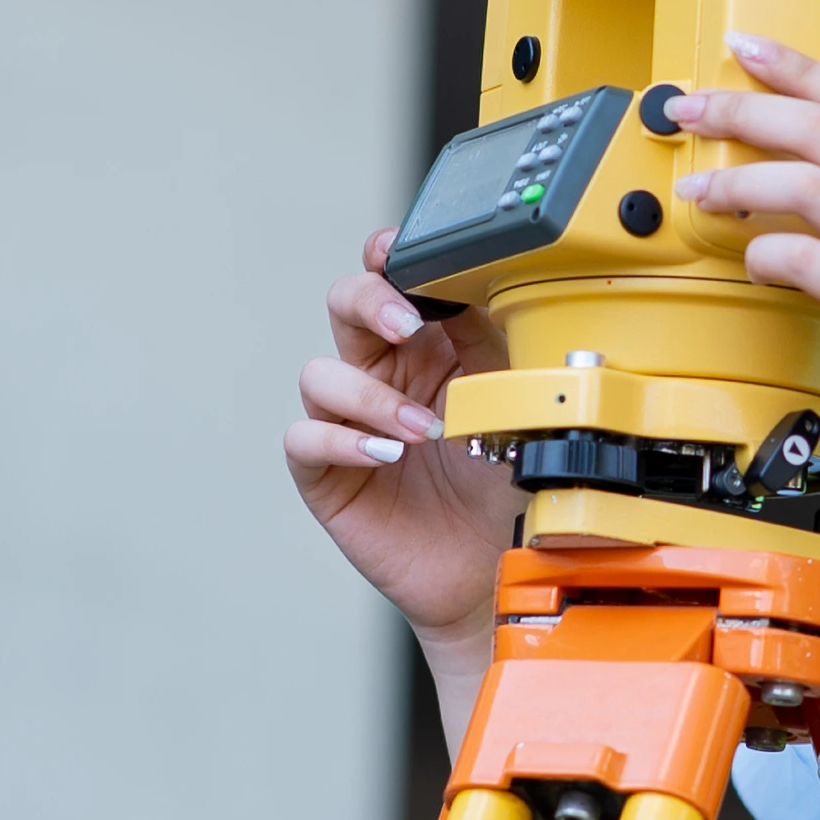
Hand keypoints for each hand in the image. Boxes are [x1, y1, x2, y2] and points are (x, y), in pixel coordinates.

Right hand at [287, 228, 524, 641]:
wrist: (498, 569)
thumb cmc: (507, 487)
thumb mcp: (514, 402)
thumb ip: (494, 343)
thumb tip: (479, 281)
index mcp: (427, 348)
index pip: (391, 282)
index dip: (386, 258)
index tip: (399, 250)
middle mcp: (383, 378)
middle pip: (343, 306)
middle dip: (369, 304)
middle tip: (408, 328)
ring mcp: (350, 426)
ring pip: (319, 374)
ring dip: (370, 394)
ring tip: (422, 429)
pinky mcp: (328, 477)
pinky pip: (305, 440)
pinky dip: (340, 441)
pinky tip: (385, 456)